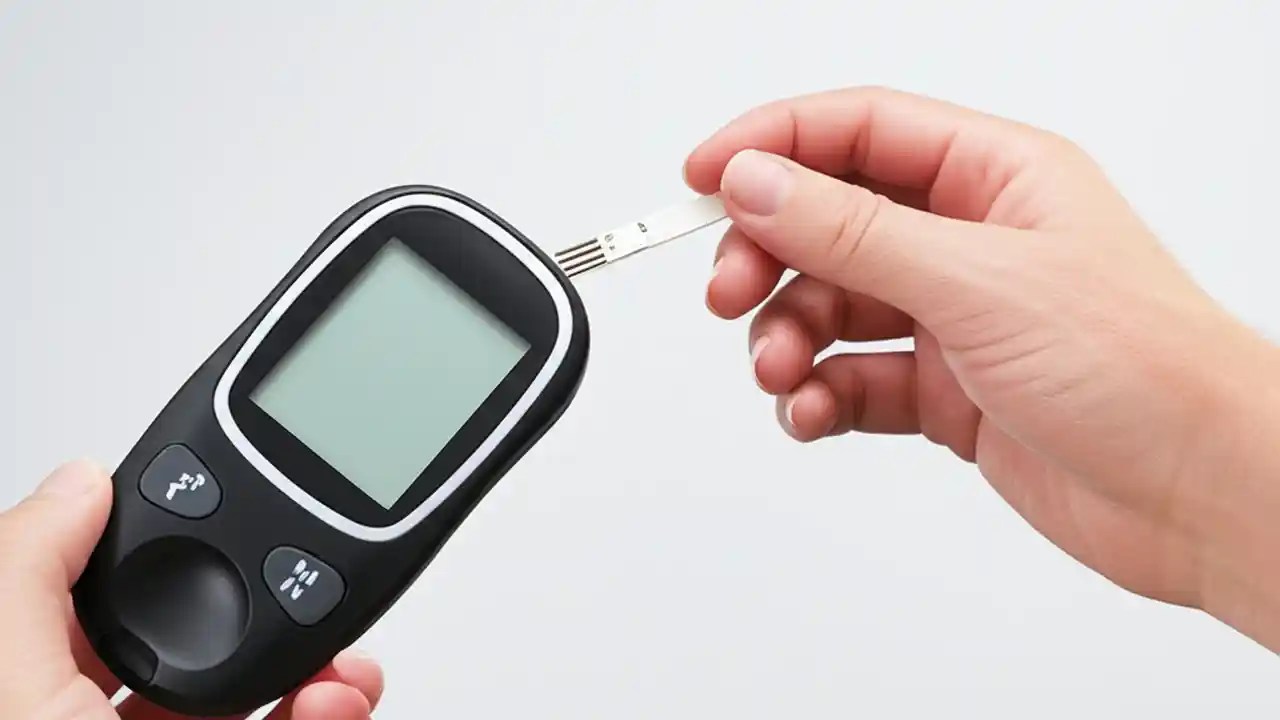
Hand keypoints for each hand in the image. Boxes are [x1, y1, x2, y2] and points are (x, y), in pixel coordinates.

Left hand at [0, 461, 385, 718]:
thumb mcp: (10, 695)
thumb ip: (25, 576)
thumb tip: (78, 483)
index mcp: (40, 679)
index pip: (106, 580)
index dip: (167, 534)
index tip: (221, 502)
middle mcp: (104, 711)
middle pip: (205, 617)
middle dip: (272, 586)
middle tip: (311, 566)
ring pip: (266, 673)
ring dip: (321, 651)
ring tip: (343, 652)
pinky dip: (337, 703)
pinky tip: (340, 695)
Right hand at [686, 87, 1279, 650]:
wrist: (1202, 493)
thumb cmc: (1142, 368)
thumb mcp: (977, 280)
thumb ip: (853, 230)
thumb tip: (758, 182)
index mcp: (995, 177)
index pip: (859, 131)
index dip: (772, 144)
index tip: (703, 176)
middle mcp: (969, 241)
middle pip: (829, 222)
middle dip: (769, 256)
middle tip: (730, 293)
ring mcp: (955, 319)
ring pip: (832, 308)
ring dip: (789, 338)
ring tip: (781, 373)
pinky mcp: (945, 393)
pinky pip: (852, 380)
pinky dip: (819, 397)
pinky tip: (813, 414)